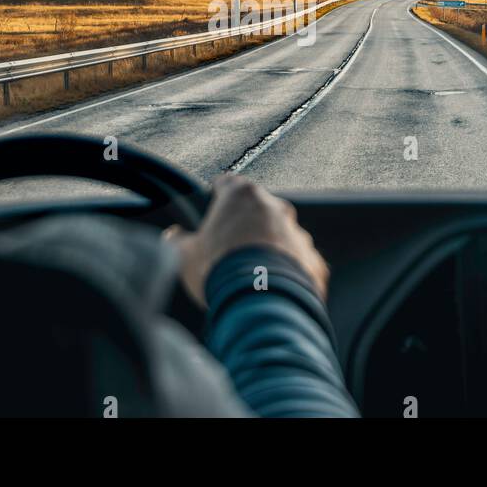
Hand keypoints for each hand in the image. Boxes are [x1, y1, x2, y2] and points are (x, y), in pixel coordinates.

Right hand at [166, 173, 328, 306]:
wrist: (261, 302)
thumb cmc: (219, 269)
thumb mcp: (184, 255)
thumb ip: (177, 239)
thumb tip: (173, 236)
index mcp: (242, 196)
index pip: (227, 183)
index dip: (217, 194)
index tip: (213, 205)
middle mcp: (275, 208)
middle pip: (257, 210)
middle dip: (245, 226)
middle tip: (229, 250)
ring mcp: (298, 234)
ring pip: (281, 237)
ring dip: (269, 249)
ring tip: (253, 275)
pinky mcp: (313, 261)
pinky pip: (299, 264)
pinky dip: (288, 274)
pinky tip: (273, 290)